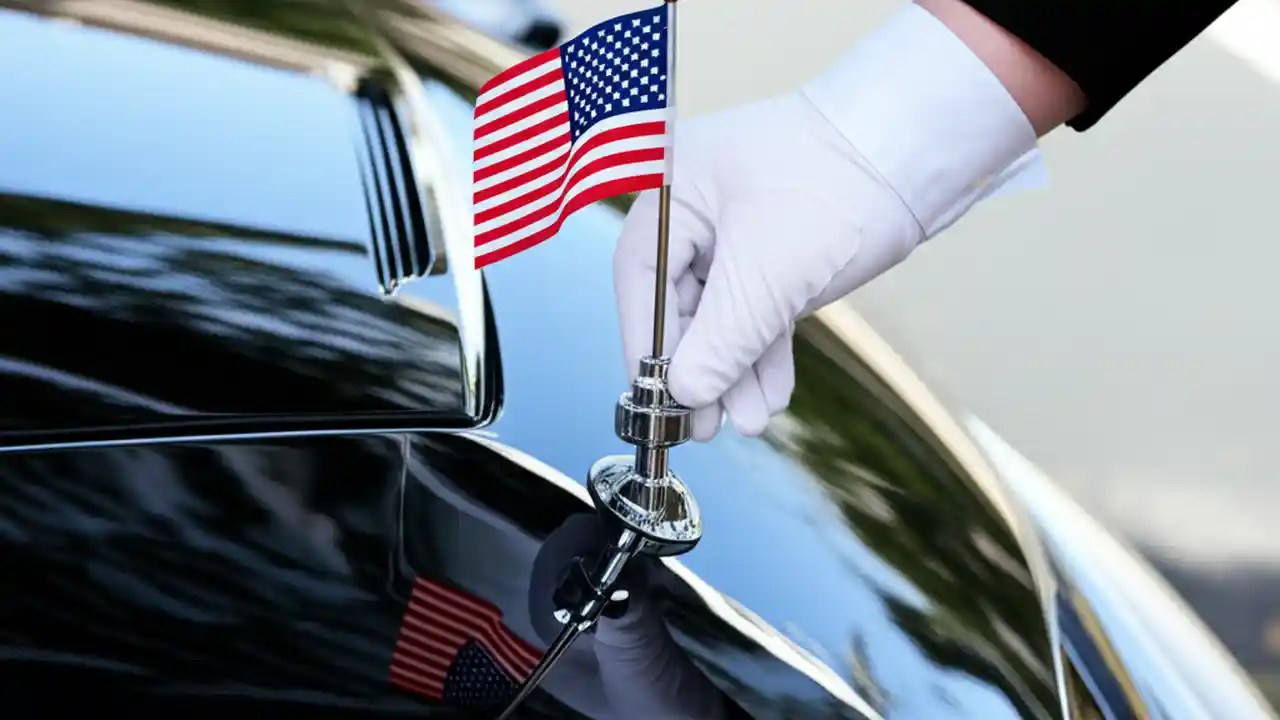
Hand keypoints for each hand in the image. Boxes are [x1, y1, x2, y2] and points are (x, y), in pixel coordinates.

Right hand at [613, 93, 923, 440]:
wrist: (922, 150)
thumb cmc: (838, 181)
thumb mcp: (766, 273)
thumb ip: (720, 339)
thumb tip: (686, 391)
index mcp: (676, 189)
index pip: (641, 277)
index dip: (648, 342)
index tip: (656, 395)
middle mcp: (702, 208)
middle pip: (681, 301)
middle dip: (701, 366)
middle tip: (704, 424)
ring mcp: (743, 230)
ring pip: (726, 312)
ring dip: (737, 369)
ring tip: (749, 421)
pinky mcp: (782, 251)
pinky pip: (761, 310)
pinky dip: (765, 351)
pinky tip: (770, 394)